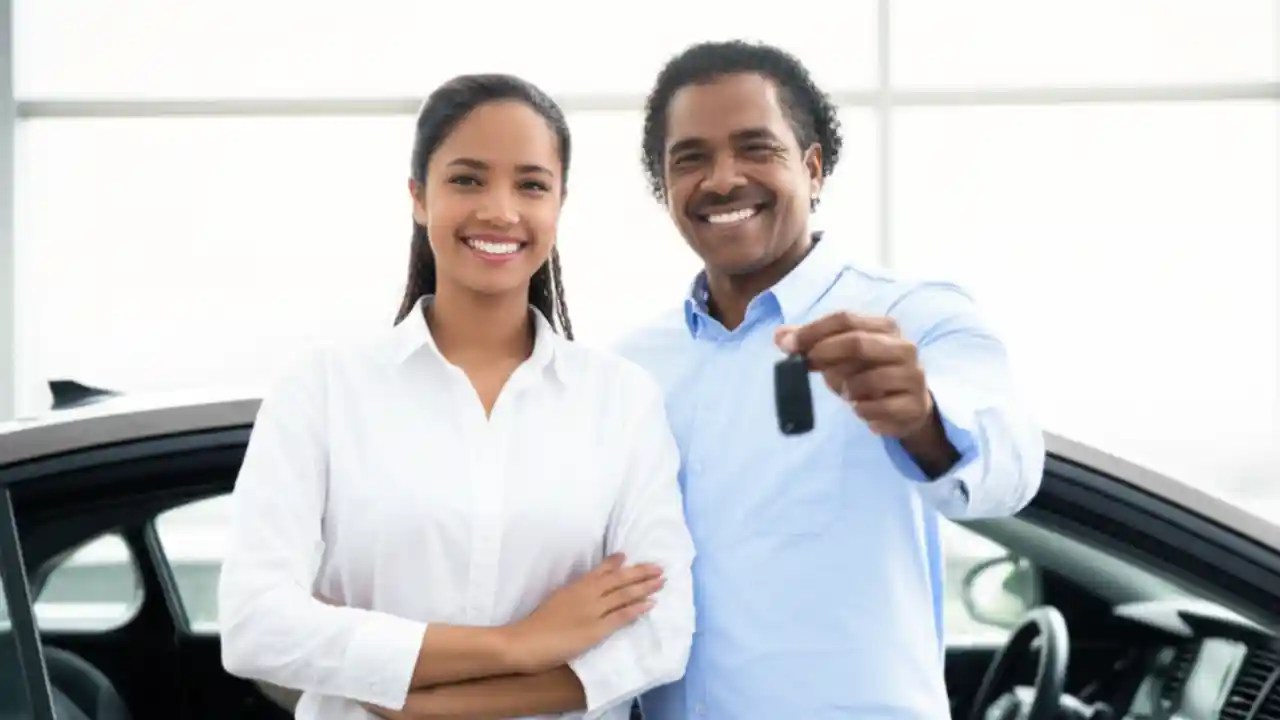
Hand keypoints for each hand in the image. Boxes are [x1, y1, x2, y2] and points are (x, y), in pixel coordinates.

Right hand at [505, 554, 662, 672]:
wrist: (525, 641)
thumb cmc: (536, 624)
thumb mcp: (555, 600)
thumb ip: (572, 593)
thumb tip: (582, 587)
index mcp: (575, 586)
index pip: (600, 571)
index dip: (616, 563)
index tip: (627, 556)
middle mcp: (587, 594)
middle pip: (619, 580)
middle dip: (640, 572)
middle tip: (659, 567)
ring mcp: (593, 611)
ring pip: (624, 595)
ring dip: (645, 587)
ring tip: (661, 582)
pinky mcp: (596, 630)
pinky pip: (621, 616)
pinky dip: (637, 608)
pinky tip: (650, 604)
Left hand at [776, 312, 932, 438]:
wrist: (909, 407)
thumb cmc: (869, 374)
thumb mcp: (841, 356)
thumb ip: (812, 344)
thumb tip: (780, 336)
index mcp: (885, 327)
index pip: (846, 319)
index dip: (814, 331)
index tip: (788, 345)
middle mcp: (904, 348)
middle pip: (858, 343)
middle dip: (826, 354)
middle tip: (808, 365)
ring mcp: (912, 377)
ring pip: (865, 380)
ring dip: (846, 390)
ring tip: (849, 393)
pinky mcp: (914, 406)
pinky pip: (874, 408)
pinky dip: (860, 411)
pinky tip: (863, 409)